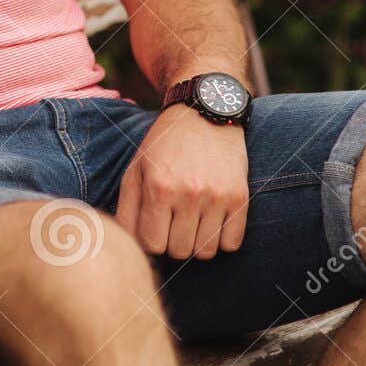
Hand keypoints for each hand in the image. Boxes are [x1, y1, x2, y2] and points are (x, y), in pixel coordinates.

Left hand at [114, 103, 249, 259]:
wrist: (205, 112)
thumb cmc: (164, 143)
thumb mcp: (136, 168)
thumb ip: (127, 208)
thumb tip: (126, 244)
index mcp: (159, 187)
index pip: (152, 245)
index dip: (151, 239)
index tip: (155, 226)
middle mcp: (189, 194)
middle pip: (179, 252)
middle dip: (174, 241)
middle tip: (175, 220)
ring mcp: (217, 197)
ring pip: (206, 252)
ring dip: (198, 242)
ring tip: (193, 219)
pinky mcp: (240, 197)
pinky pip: (231, 244)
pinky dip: (222, 239)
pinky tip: (213, 220)